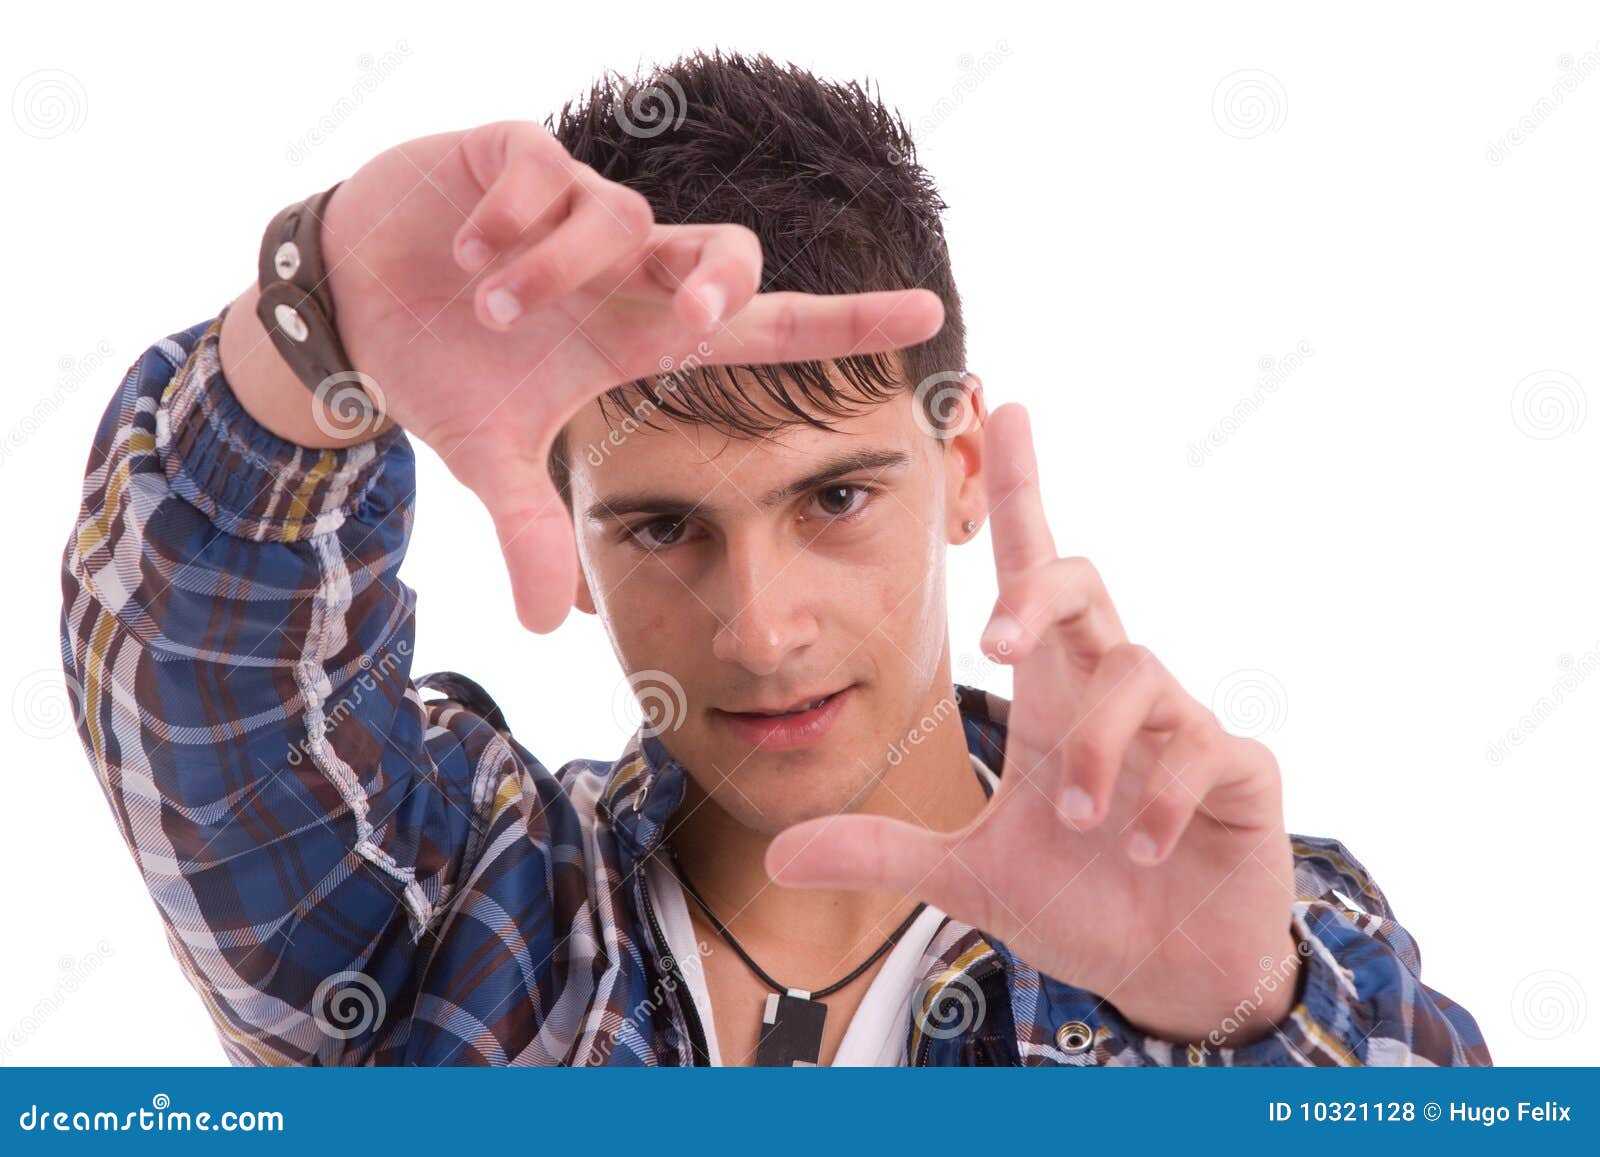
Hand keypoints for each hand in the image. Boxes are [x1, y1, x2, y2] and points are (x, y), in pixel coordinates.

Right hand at [314, 120, 943, 631]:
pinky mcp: (508, 157)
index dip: (846, 322)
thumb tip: (545, 625)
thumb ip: (528, 528)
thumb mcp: (487, 457)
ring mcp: (571, 209)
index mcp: (639, 334)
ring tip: (488, 307)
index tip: (930, 319)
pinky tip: (467, 250)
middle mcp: (625, 267)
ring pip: (617, 218)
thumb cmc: (446, 370)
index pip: (765, 324)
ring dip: (555, 272)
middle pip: (723, 250)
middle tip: (687, 316)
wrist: (350, 305)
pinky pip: (542, 169)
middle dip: (716, 279)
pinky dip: (511, 217)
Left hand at [765, 404, 1298, 1047]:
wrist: (1168, 968)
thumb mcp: (968, 877)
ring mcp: (1180, 726)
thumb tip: (780, 853)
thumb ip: (882, 852)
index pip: (1034, 576)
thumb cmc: (1078, 899)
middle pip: (1085, 585)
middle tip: (998, 646)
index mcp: (1052, 699)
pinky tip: (1140, 849)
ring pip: (1139, 673)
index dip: (1024, 492)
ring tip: (1083, 825)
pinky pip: (1203, 749)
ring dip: (1098, 750)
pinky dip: (1161, 800)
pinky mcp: (1234, 771)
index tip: (1006, 407)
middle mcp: (1113, 693)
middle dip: (1039, 596)